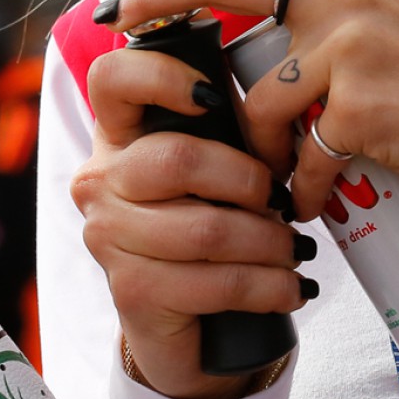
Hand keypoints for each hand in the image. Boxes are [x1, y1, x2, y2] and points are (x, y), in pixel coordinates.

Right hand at [72, 42, 311, 398]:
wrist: (176, 322)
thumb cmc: (204, 220)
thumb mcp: (212, 163)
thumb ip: (229, 125)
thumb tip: (281, 103)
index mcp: (118, 134)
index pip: (113, 80)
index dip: (161, 75)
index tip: (213, 94)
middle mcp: (101, 181)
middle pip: (178, 159)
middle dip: (250, 181)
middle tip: (285, 200)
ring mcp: (108, 237)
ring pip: (206, 230)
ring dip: (271, 243)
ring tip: (298, 249)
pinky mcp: (133, 291)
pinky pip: (217, 283)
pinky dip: (270, 286)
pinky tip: (294, 286)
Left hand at [97, 0, 398, 251]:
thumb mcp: (394, 15)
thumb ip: (332, 8)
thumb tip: (260, 33)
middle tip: (118, 15)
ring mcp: (352, 42)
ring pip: (255, 96)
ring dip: (257, 148)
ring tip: (280, 174)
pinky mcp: (359, 103)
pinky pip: (298, 156)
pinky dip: (301, 187)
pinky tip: (320, 197)